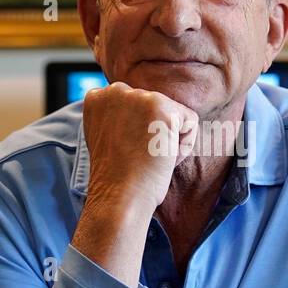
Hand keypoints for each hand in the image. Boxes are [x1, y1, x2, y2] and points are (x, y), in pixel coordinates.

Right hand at [81, 81, 197, 212]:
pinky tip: (163, 157)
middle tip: (138, 157)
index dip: (136, 133)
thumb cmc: (117, 177)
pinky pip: (190, 121)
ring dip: (169, 139)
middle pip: (157, 107)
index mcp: (98, 97)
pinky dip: (184, 145)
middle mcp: (116, 91)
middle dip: (155, 133)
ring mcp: (139, 97)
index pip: (137, 105)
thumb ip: (120, 116)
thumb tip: (145, 112)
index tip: (125, 151)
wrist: (119, 197)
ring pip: (174, 114)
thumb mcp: (108, 136)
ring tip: (148, 158)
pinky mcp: (162, 108)